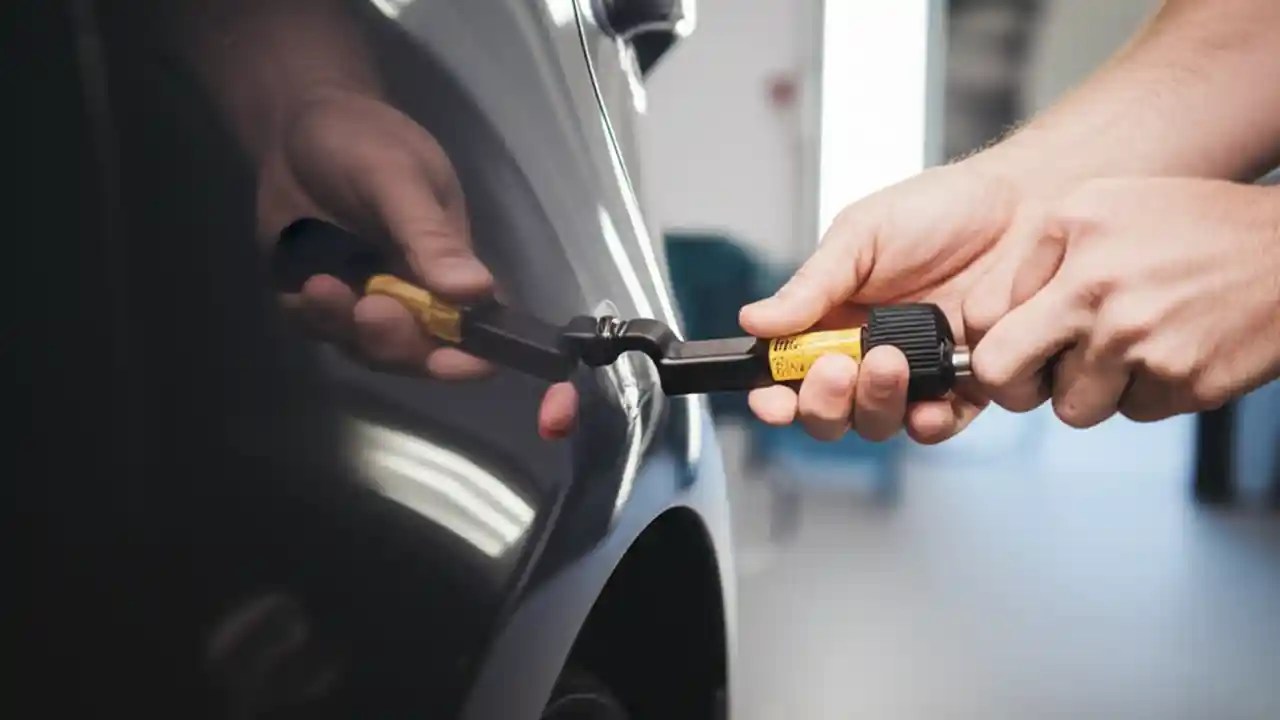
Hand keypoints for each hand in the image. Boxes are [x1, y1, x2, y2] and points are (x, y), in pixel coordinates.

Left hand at [256, 89, 577, 438]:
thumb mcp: (400, 179)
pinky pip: (316, 330)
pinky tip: (303, 282)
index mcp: (453, 269)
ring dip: (346, 329)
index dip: (469, 357)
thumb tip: (478, 292)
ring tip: (322, 287)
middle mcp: (414, 297)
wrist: (297, 125)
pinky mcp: (317, 301)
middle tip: (370, 310)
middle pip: (416, 352)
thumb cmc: (364, 140)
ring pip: (363, 348)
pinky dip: (310, 316)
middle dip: (395, 342)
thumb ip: (432, 237)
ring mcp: (363, 302)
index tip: (454, 363)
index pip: (477, 329)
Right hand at [740, 160, 1036, 442]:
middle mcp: (868, 354)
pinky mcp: (967, 386)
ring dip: (873, 404)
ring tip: (887, 362)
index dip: (775, 396)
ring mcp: (916, 375)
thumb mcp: (861, 234)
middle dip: (824, 402)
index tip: (771, 397)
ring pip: (878, 422)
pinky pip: (939, 423)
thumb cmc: (941, 208)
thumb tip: (755, 321)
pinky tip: (927, 406)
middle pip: (830, 412)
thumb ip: (811, 285)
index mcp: (833, 320)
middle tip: (836, 367)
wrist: (1024, 204)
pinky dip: (928, 423)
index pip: (790, 375)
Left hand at [969, 177, 1279, 425]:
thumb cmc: (1200, 230)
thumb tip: (987, 322)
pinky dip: (1149, 391)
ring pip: (1071, 407)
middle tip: (1036, 379)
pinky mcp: (1179, 380)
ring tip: (1132, 347)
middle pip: (1000, 374)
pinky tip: (1174, 350)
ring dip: (1094, 390)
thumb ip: (1042, 258)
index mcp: (1071, 230)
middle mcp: (1094, 284)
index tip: (1010, 344)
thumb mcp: (1106, 208)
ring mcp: (1136, 337)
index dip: (992, 338)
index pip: (981, 315)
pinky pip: (1132, 411)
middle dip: (1015, 386)